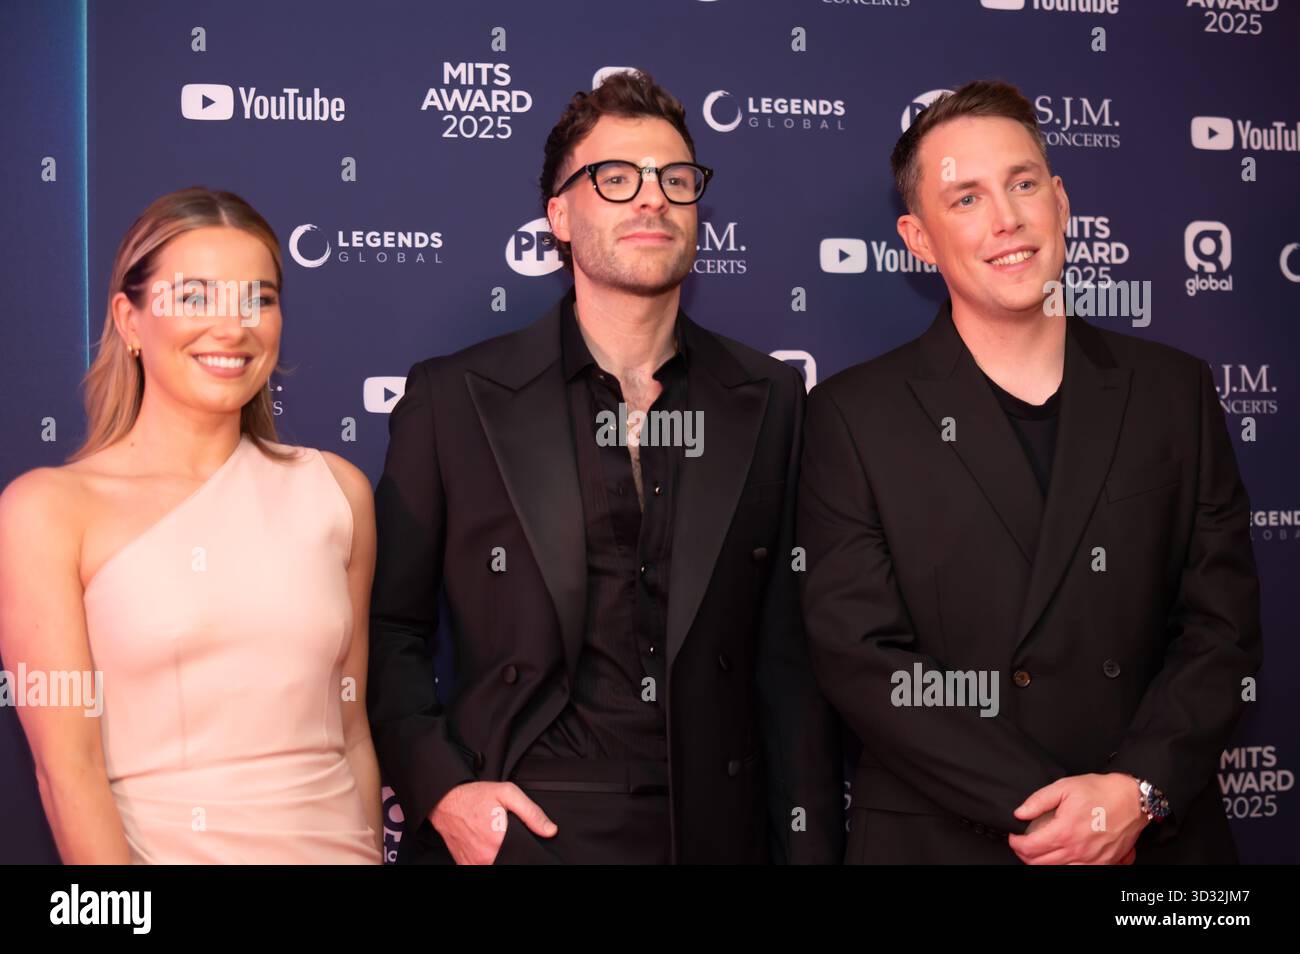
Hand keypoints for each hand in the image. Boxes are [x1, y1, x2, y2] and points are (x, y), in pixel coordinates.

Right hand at [430, 781, 556, 864]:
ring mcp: (475, 863)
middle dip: (514, 850)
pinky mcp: (466, 865)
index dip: (528, 848)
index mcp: (499, 840)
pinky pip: (482, 867)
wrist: (445, 802)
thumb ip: (531, 813)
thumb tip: (550, 830)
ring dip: (500, 855)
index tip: (523, 839)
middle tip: (507, 835)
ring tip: (496, 840)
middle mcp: (486, 856)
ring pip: (497, 864)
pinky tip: (487, 847)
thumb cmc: (474, 797)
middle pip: (511, 859)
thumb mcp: (507, 793)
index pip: (523, 853)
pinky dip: (488, 859)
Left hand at [1008, 773, 1147, 864]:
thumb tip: (1020, 813)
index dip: (1016, 843)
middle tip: (1022, 845)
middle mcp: (1077, 850)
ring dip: (1041, 864)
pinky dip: (1063, 868)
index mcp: (1064, 831)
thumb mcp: (1065, 787)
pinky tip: (1059, 859)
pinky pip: (1077, 873)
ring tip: (1037, 852)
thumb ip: (1038, 801)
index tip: (1014, 837)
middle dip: (1025, 855)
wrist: (1132, 800)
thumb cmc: (1101, 792)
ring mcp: (1091, 860)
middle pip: (1039, 863)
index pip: (1030, 848)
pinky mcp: (1103, 864)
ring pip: (1056, 871)